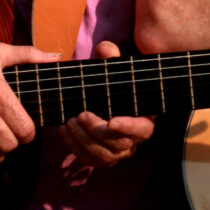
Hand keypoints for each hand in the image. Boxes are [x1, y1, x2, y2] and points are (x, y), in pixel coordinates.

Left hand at [59, 41, 154, 167]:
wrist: (103, 99)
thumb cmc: (112, 84)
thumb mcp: (113, 68)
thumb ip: (110, 57)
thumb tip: (105, 49)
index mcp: (144, 117)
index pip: (143, 129)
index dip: (128, 127)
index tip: (111, 122)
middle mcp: (134, 139)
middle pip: (120, 145)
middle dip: (97, 131)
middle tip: (80, 115)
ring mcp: (119, 152)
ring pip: (104, 156)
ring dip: (84, 140)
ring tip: (69, 121)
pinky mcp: (102, 158)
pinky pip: (90, 160)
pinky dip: (75, 147)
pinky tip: (64, 130)